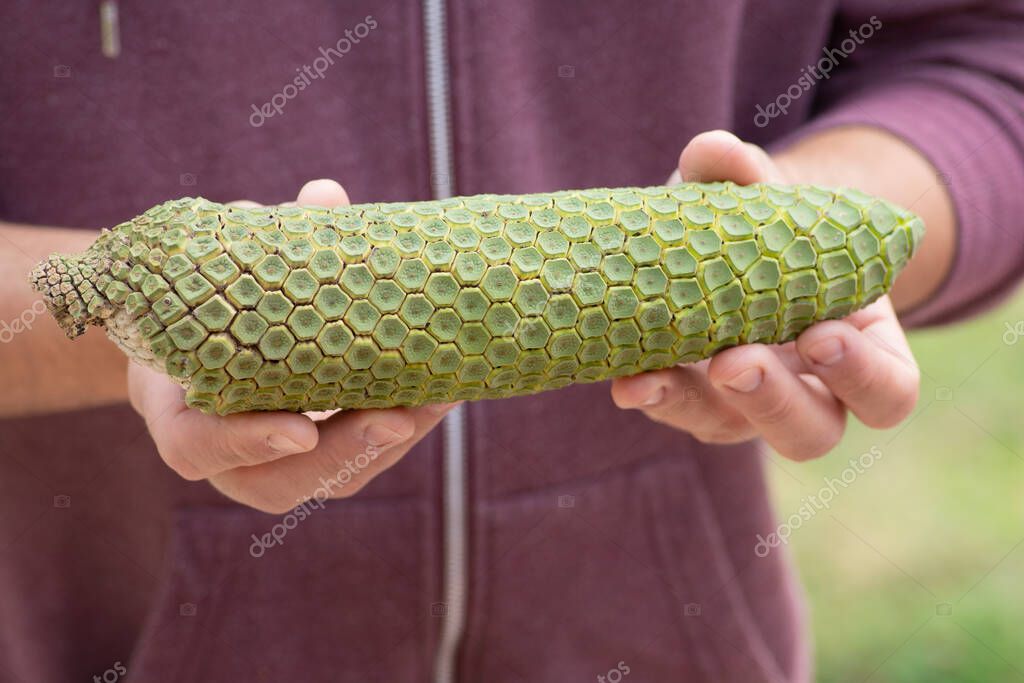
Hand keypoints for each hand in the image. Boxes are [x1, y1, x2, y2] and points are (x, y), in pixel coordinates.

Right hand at [129, 179, 457, 512]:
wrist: (207, 330)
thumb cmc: (206, 297)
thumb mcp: (219, 266)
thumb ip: (263, 237)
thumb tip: (325, 196)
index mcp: (180, 412)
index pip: (197, 448)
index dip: (246, 443)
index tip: (300, 428)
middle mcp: (227, 455)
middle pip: (282, 483)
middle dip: (346, 452)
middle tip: (399, 417)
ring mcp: (278, 463)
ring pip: (336, 477)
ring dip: (393, 440)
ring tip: (443, 396)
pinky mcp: (324, 453)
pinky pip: (364, 454)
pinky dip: (407, 422)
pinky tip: (448, 388)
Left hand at [611, 131, 919, 459]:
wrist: (719, 235)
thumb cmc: (767, 219)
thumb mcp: (765, 193)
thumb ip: (745, 173)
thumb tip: (714, 150)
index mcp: (861, 348)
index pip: (888, 390)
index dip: (863, 375)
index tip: (822, 333)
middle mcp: (806, 389)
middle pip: (811, 432)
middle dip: (773, 401)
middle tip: (733, 362)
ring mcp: (742, 402)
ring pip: (731, 429)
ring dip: (691, 406)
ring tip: (652, 377)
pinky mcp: (688, 396)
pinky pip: (673, 409)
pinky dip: (649, 393)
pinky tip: (624, 378)